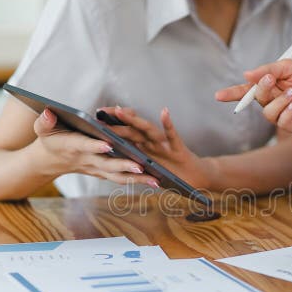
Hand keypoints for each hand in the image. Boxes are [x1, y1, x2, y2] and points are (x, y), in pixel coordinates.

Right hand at [32, 108, 158, 186]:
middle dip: (124, 166)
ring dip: (137, 179)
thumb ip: (45, 121)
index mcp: (73, 146)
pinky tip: (154, 181)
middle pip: (107, 164)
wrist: (49, 161)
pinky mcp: (102, 173)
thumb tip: (47, 112)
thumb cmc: (48, 140)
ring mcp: (96, 168)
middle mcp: (87, 160)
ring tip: (155, 180)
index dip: (95, 146)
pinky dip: (136, 181)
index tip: (108, 145)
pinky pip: (120, 178)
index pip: (85, 146)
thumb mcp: (42, 129)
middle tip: (140, 167)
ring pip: (117, 176)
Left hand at [97, 105, 215, 189]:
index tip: (96, 118)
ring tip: (122, 111)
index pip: (125, 134)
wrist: (195, 180)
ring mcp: (164, 145)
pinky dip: (168, 124)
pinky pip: (172, 135)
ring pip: (147, 130)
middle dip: (117, 120)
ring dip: (135, 121)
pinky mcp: (178, 149)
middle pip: (132, 129)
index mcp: (144, 148)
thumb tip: (112, 166)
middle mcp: (152, 144)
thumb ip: (136, 166)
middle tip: (102, 112)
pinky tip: (164, 112)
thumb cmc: (173, 175)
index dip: (111, 126)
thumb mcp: (150, 172)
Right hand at [215, 59, 291, 132]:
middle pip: (256, 98)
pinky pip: (280, 122)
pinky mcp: (291, 124)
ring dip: (277, 101)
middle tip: (270, 79)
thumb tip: (247, 75)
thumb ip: (270, 70)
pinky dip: (284, 112)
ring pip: (267, 112)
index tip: (219, 96)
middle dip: (260, 89)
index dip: (232, 93)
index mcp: (269, 85)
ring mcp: (281, 112)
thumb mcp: (290, 66)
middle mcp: (272, 99)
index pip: (247, 90)